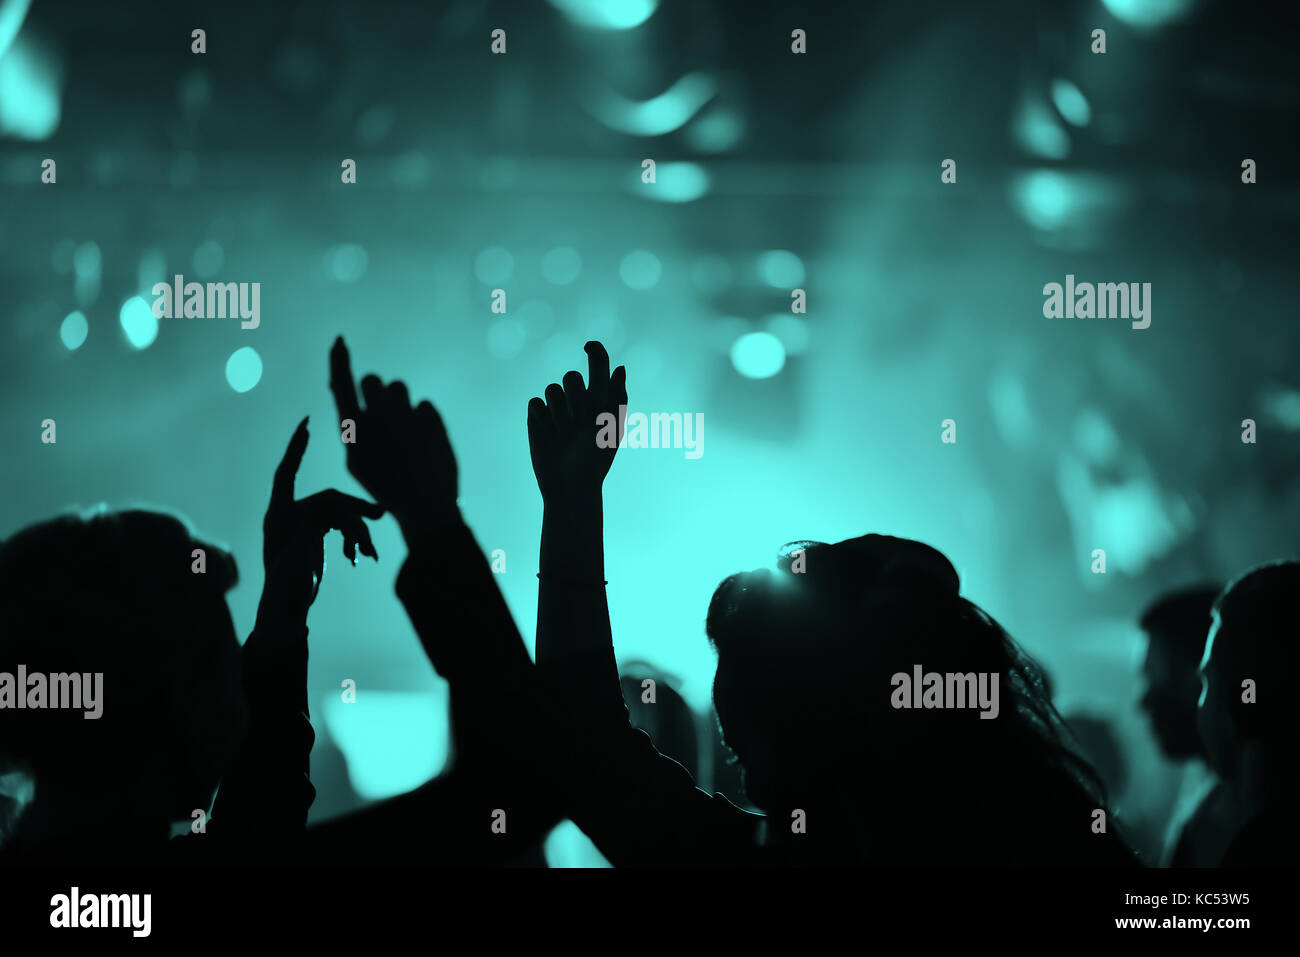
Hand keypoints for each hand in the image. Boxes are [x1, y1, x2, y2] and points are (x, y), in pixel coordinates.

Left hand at [262, 416, 383, 610]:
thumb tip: (335, 512)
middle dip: (355, 509)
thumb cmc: (285, 587)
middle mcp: (290, 515)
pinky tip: (358, 559)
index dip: (295, 448)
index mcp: (278, 515)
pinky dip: (352, 540)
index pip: (286, 472)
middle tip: (380, 515)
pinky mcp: (316, 536)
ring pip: (340, 516)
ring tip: (369, 554)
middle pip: (330, 500)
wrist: (286, 610)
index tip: (306, 424)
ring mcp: (304, 525)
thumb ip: (314, 529)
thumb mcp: (298, 557)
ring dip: (357, 533)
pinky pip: (340, 528)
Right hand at [329, 336, 458, 534]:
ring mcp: (405, 414)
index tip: (340, 340)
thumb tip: (351, 402)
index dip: (339, 360)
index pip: (341, 384)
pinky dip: (423, 419)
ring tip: (404, 431)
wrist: (424, 503)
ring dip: (398, 402)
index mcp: (353, 429)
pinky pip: (424, 405)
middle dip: (375, 390)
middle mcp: (376, 415)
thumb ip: (354, 430)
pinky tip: (424, 442)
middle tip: (382, 412)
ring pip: (398, 387)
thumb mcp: (357, 461)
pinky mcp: (430, 417)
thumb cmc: (386, 486)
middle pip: (372, 380)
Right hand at [528, 341, 626, 502]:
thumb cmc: (597, 458)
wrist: (572, 484)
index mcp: (599, 399)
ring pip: (552, 389)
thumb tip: (620, 367)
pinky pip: (535, 402)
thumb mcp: (612, 426)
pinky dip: (542, 415)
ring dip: (559, 410)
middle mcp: (577, 400)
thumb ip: (616, 396)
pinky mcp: (536, 418)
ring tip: (565, 432)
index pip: (597, 364)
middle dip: (576, 396)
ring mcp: (555, 409)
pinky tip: (548, 432)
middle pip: (571, 377)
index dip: (594, 351)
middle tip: (581, 421)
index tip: (588, 348)